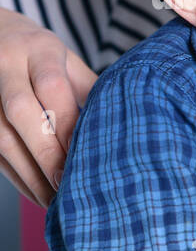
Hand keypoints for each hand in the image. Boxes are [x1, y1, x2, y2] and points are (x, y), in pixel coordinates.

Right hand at [0, 7, 96, 205]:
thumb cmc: (44, 57)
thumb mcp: (70, 63)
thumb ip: (93, 92)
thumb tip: (128, 131)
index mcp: (39, 49)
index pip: (53, 87)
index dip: (67, 124)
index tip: (84, 155)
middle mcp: (5, 64)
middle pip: (19, 110)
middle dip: (44, 151)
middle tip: (66, 184)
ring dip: (27, 171)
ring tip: (55, 200)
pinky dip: (15, 175)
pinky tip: (37, 193)